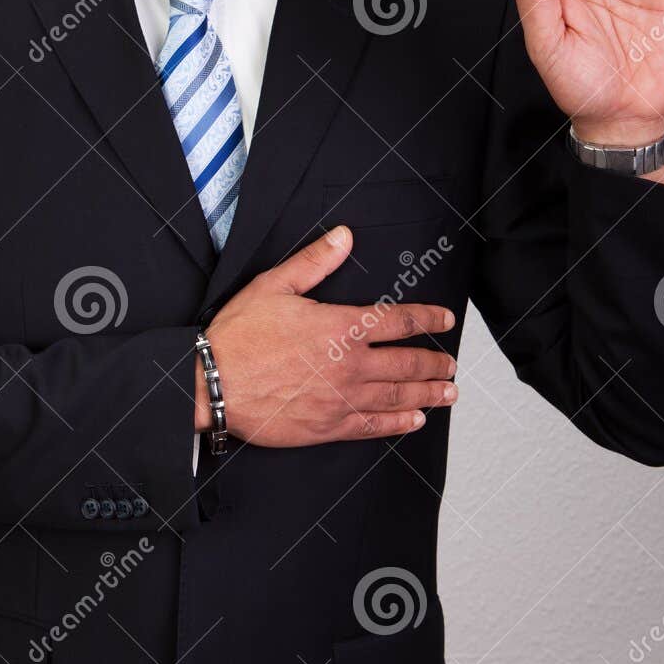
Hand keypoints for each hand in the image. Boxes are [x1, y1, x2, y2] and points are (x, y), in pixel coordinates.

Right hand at [195, 226, 457, 446]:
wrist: (212, 383)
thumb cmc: (239, 335)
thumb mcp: (274, 285)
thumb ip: (315, 262)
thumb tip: (344, 237)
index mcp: (341, 326)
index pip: (400, 320)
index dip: (429, 318)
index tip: (446, 319)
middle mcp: (350, 364)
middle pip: (407, 362)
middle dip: (435, 362)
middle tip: (451, 364)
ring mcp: (342, 398)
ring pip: (398, 396)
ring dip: (427, 393)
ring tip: (447, 392)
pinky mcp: (328, 426)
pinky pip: (374, 426)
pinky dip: (398, 424)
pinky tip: (414, 422)